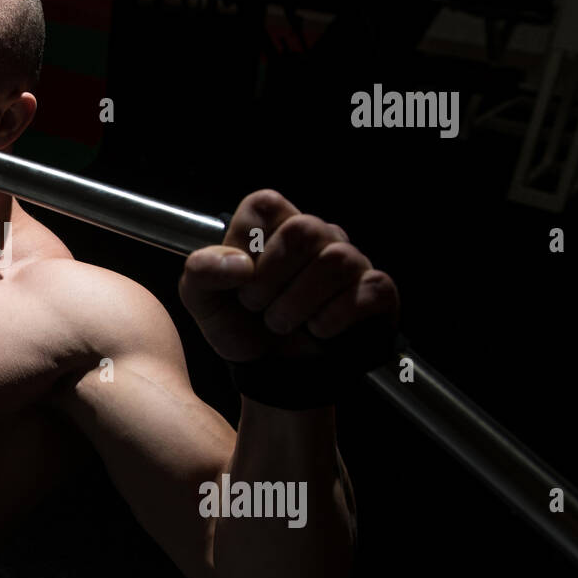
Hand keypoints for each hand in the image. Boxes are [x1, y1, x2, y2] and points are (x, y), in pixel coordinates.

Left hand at [178, 189, 398, 362]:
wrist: (270, 372)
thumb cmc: (241, 325)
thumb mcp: (203, 300)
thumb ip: (201, 271)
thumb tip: (239, 264)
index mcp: (275, 226)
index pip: (265, 204)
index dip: (245, 244)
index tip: (239, 278)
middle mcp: (317, 235)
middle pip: (304, 229)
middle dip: (271, 279)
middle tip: (257, 307)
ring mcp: (351, 262)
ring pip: (335, 260)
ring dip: (297, 304)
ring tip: (280, 324)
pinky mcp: (376, 293)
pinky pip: (366, 291)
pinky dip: (332, 319)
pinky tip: (316, 331)